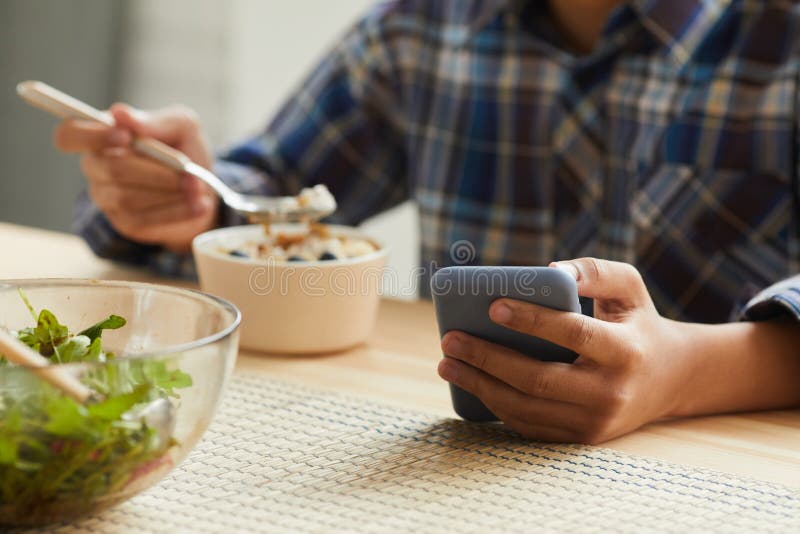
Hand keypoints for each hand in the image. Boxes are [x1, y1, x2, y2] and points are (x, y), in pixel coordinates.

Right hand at [54, 104, 217, 251]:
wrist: (202, 188)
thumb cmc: (183, 149)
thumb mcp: (181, 126)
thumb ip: (155, 120)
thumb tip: (120, 114)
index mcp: (102, 135)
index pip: (69, 134)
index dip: (91, 136)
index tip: (125, 136)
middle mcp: (96, 166)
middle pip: (112, 168)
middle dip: (156, 171)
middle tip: (190, 172)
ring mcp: (107, 197)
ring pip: (128, 197)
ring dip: (169, 193)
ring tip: (198, 189)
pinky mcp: (126, 223)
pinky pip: (144, 219)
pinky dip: (176, 211)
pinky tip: (198, 206)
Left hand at [437, 258, 799, 443]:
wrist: (671, 378)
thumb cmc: (638, 322)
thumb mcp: (629, 287)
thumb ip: (594, 271)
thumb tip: (549, 269)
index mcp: (626, 351)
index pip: (574, 335)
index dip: (533, 320)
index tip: (493, 306)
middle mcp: (611, 393)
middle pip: (539, 381)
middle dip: (488, 360)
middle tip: (451, 340)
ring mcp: (595, 423)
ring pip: (527, 409)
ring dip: (481, 387)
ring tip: (448, 364)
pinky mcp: (582, 439)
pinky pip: (530, 426)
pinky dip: (496, 406)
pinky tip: (472, 383)